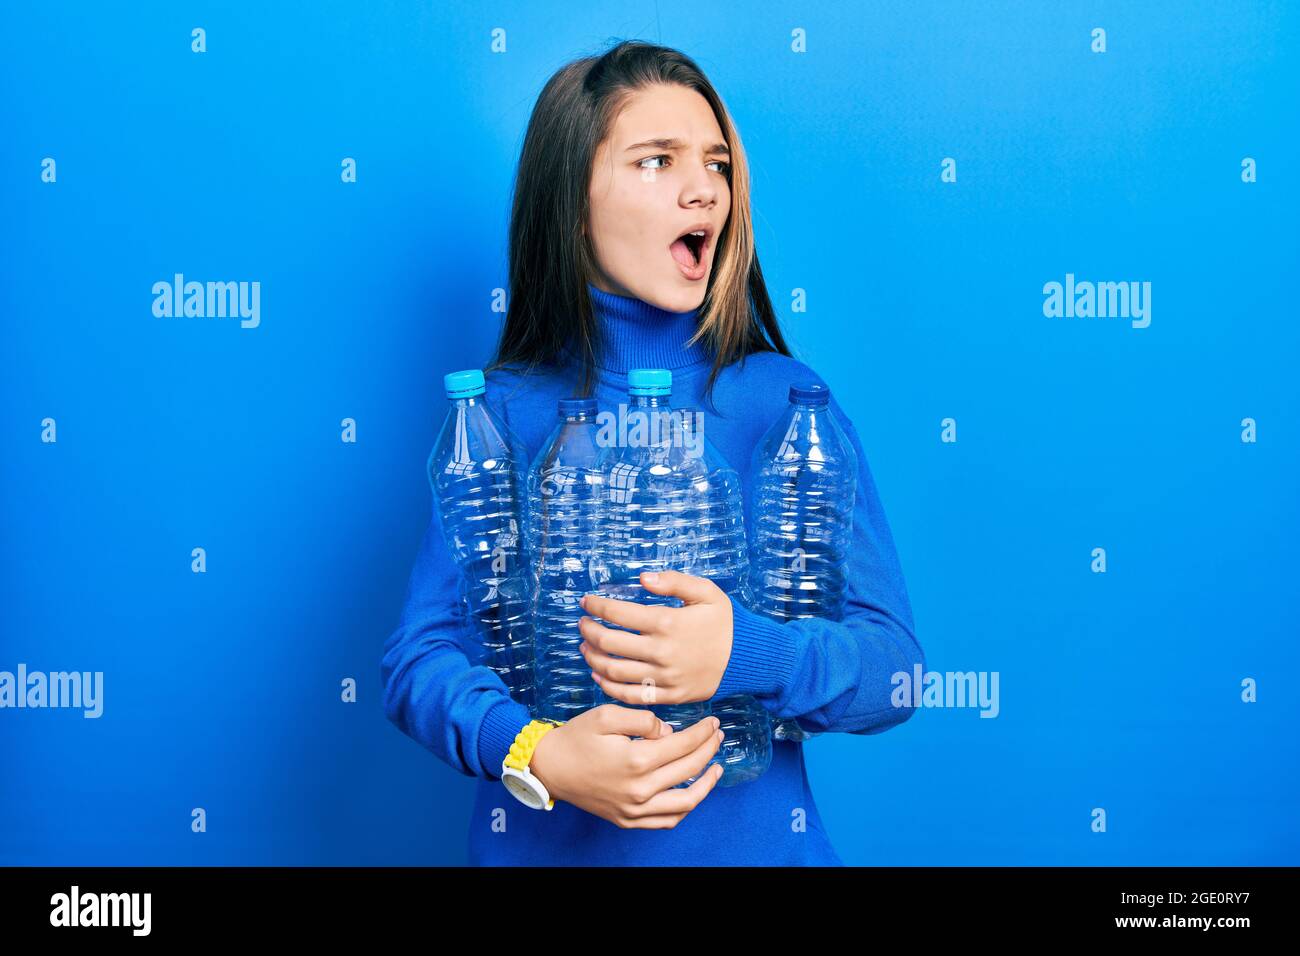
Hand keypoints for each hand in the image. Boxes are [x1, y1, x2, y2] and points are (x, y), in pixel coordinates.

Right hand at [528, 704, 724, 827]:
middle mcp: (640, 789)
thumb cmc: (576, 738)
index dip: (703, 732)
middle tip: (717, 736)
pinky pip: (666, 821)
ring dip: (707, 784)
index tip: (713, 722)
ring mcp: (634, 809)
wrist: (548, 768)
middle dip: (709, 750)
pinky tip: (692, 793)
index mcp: (637, 759)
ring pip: (686, 802)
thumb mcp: (607, 714)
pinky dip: (685, 809)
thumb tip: (670, 732)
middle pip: (689, 769)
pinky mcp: (627, 820)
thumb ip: (644, 719)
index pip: (684, 745)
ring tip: (716, 768)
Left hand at [578, 570, 732, 706]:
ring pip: (615, 671)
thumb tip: (641, 578)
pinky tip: (599, 675)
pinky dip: (609, 687)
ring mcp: (664, 677)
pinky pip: (631, 696)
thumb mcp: (705, 592)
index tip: (586, 601)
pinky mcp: (669, 695)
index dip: (596, 606)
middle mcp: (661, 651)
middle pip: (610, 643)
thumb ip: (673, 581)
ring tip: (585, 647)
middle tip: (582, 623)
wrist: (748, 658)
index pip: (618, 613)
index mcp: (667, 622)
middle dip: (589, 630)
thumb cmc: (725, 622)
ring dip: (593, 658)